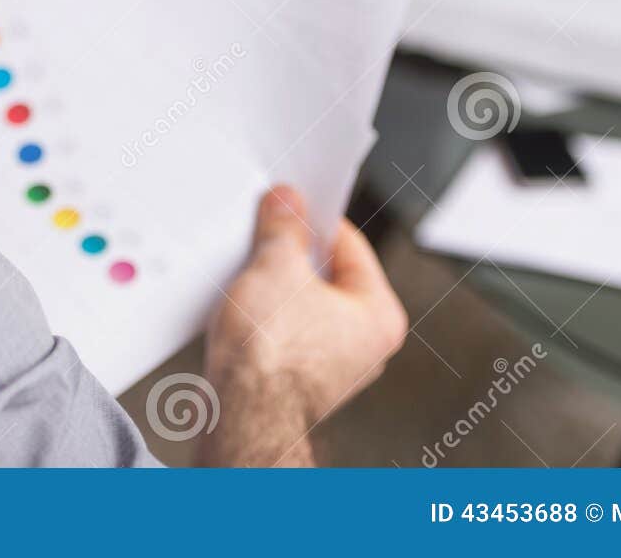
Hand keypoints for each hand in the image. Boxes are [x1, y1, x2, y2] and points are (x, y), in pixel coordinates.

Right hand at [198, 185, 406, 466]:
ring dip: (274, 288)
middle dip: (291, 256)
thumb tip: (287, 205)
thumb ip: (284, 227)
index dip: (314, 218)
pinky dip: (263, 318)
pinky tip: (241, 311)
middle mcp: (364, 347)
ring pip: (302, 306)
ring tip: (249, 278)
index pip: (351, 245)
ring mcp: (331, 369)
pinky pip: (284, 333)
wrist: (240, 417)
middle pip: (326, 276)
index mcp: (380, 316)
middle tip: (266, 238)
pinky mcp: (297, 383)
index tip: (291, 204)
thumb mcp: (276, 266)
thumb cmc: (272, 359)